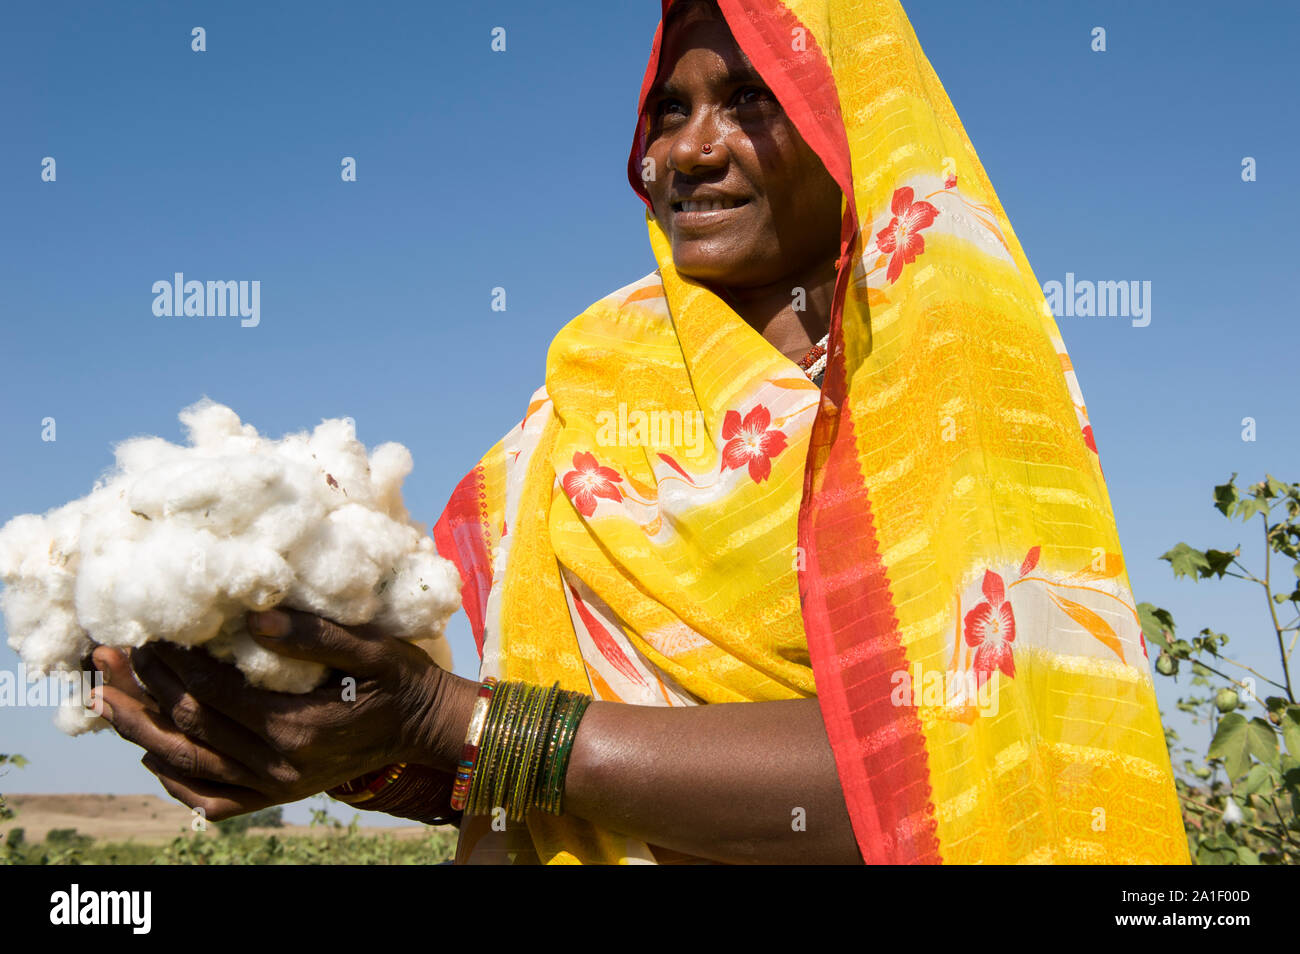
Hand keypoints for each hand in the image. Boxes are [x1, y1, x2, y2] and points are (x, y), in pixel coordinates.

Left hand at [92, 608, 474, 821]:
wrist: (427, 729)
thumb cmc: (401, 680)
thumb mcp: (370, 648)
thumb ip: (314, 635)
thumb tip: (254, 619)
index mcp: (297, 728)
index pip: (214, 693)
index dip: (173, 663)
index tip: (145, 631)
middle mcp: (279, 766)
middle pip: (190, 729)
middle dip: (143, 691)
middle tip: (105, 657)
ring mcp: (276, 787)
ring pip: (189, 766)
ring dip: (142, 732)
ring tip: (105, 700)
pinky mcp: (279, 795)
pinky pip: (213, 800)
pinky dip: (176, 781)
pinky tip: (153, 755)